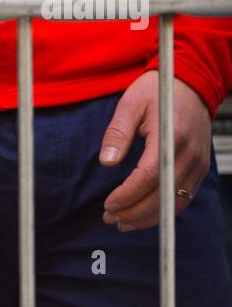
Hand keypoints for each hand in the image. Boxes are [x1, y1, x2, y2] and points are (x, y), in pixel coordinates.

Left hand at [100, 73, 210, 231]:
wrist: (190, 84)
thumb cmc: (159, 91)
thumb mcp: (131, 104)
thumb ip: (118, 133)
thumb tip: (106, 162)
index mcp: (170, 137)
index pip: (148, 178)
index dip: (127, 195)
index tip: (109, 204)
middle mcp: (189, 155)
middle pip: (162, 197)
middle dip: (134, 213)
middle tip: (110, 218)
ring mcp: (198, 164)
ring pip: (175, 203)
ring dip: (148, 217)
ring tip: (123, 222)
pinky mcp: (200, 168)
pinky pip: (184, 197)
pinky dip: (164, 210)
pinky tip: (144, 213)